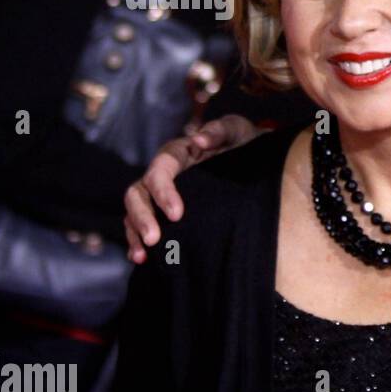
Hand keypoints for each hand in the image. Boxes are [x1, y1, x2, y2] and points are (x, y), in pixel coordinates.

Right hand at [124, 114, 262, 262]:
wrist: (255, 158)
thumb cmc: (243, 142)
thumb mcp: (236, 131)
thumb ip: (218, 132)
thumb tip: (197, 140)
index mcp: (176, 154)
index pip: (160, 170)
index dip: (163, 192)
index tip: (177, 214)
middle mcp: (163, 174)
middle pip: (138, 193)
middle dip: (142, 216)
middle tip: (154, 240)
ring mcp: (161, 195)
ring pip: (135, 211)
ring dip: (135, 233)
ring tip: (142, 255)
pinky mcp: (165, 212)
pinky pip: (143, 225)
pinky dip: (138, 241)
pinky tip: (143, 260)